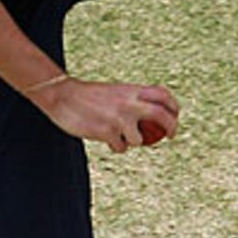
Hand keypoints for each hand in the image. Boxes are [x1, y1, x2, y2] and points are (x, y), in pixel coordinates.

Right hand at [31, 76, 179, 152]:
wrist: (63, 95)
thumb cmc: (87, 95)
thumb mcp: (114, 92)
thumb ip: (131, 100)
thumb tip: (148, 116)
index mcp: (131, 90)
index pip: (162, 95)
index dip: (173, 106)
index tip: (175, 115)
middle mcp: (129, 103)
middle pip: (162, 115)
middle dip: (172, 127)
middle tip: (171, 135)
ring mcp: (119, 118)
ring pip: (139, 139)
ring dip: (132, 141)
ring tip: (119, 135)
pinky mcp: (107, 132)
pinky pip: (121, 147)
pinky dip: (117, 146)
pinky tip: (107, 139)